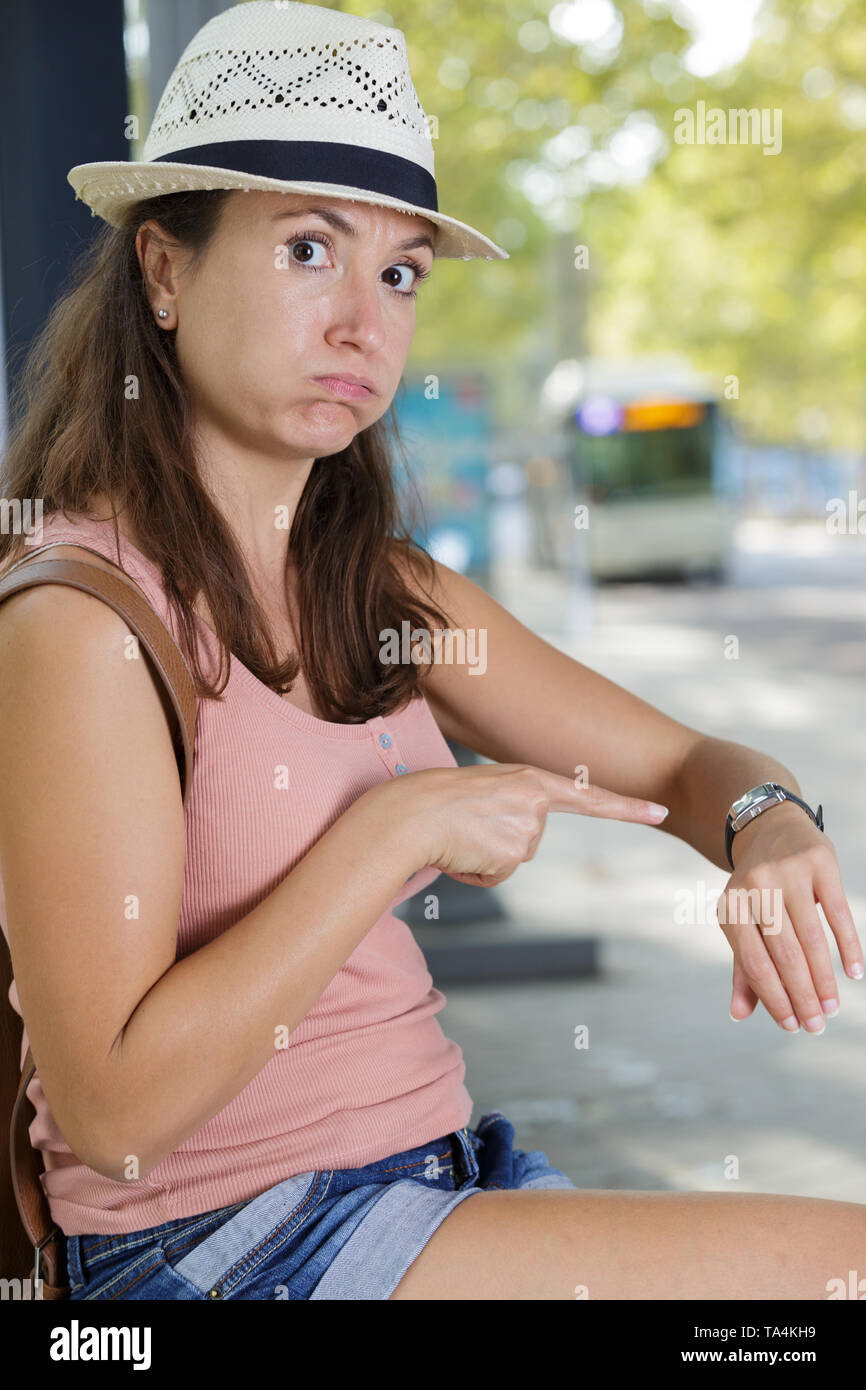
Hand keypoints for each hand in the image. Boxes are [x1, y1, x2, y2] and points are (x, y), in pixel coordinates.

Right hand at [387, 762, 668, 889]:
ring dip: (485, 856)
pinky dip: (476, 873)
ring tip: (459, 836)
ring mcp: (527, 829)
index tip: (661, 813)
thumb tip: (512, 842)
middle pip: (530, 838)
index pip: (589, 796)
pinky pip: (497, 876)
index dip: (628, 807)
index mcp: (530, 777)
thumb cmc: (433, 799)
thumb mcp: (482, 788)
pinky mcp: (513, 855)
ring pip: (513, 859)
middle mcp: (536, 801)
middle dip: (499, 840)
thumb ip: (510, 802)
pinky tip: (460, 852)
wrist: (409, 813)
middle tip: (466, 823)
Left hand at [718, 802, 862, 1032]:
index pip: (753, 963)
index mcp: (731, 906)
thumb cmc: (757, 888)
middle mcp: (756, 887)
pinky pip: (838, 913)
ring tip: (833, 1007)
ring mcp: (788, 872)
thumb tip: (739, 1014)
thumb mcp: (741, 920)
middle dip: (802, 996)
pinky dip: (849, 946)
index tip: (793, 1026)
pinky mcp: (819, 862)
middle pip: (783, 954)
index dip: (774, 998)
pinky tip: (855, 972)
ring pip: (811, 938)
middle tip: (818, 1026)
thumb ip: (742, 967)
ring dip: (824, 978)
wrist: (770, 827)